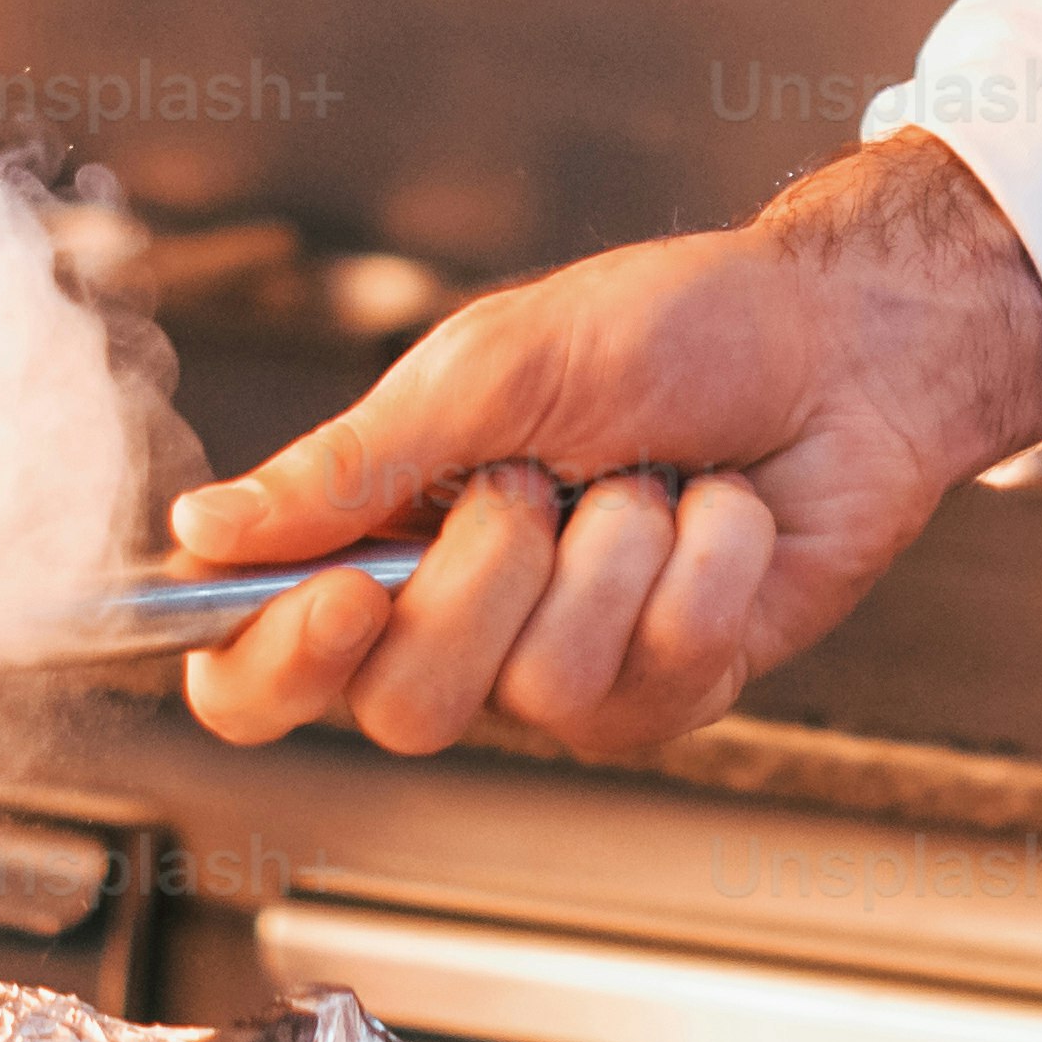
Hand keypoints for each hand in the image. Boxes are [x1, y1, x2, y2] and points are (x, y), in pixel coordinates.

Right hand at [167, 136, 1041, 760]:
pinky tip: (722, 515)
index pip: (257, 673)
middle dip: (484, 580)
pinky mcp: (672, 692)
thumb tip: (201, 532)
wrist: (840, 342)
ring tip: (651, 481)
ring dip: (613, 552)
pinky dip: (703, 566)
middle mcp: (459, 626)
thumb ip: (347, 466)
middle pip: (399, 711)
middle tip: (541, 481)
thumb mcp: (490, 368)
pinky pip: (657, 675)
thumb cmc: (670, 330)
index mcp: (381, 540)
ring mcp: (566, 674)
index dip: (273, 665)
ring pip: (537, 692)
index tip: (344, 593)